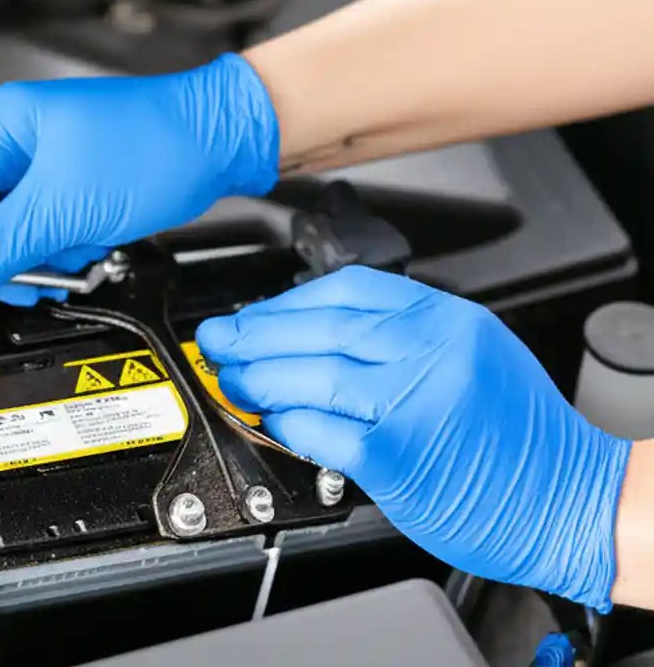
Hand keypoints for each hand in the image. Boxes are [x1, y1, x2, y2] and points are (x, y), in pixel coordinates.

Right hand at [0, 53, 278, 305]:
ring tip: (78, 251)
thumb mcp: (62, 209)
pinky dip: (70, 247)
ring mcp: (49, 165)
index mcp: (2, 126)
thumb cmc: (156, 147)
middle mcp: (19, 142)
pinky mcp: (77, 186)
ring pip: (17, 232)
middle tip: (31, 278)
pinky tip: (95, 242)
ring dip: (45, 255)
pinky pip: (51, 230)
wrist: (222, 142)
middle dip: (7, 255)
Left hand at [196, 266, 631, 611]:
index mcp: (446, 319)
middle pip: (318, 327)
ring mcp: (415, 399)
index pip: (345, 290)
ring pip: (313, 373)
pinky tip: (269, 419)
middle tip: (216, 342)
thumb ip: (400, 341)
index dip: (283, 302)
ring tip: (229, 380)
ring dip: (257, 376)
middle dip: (254, 334)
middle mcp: (431, 350)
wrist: (573, 501)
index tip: (249, 314)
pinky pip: (323, 429)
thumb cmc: (521, 439)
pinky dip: (287, 422)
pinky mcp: (398, 453)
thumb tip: (311, 339)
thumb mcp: (470, 357)